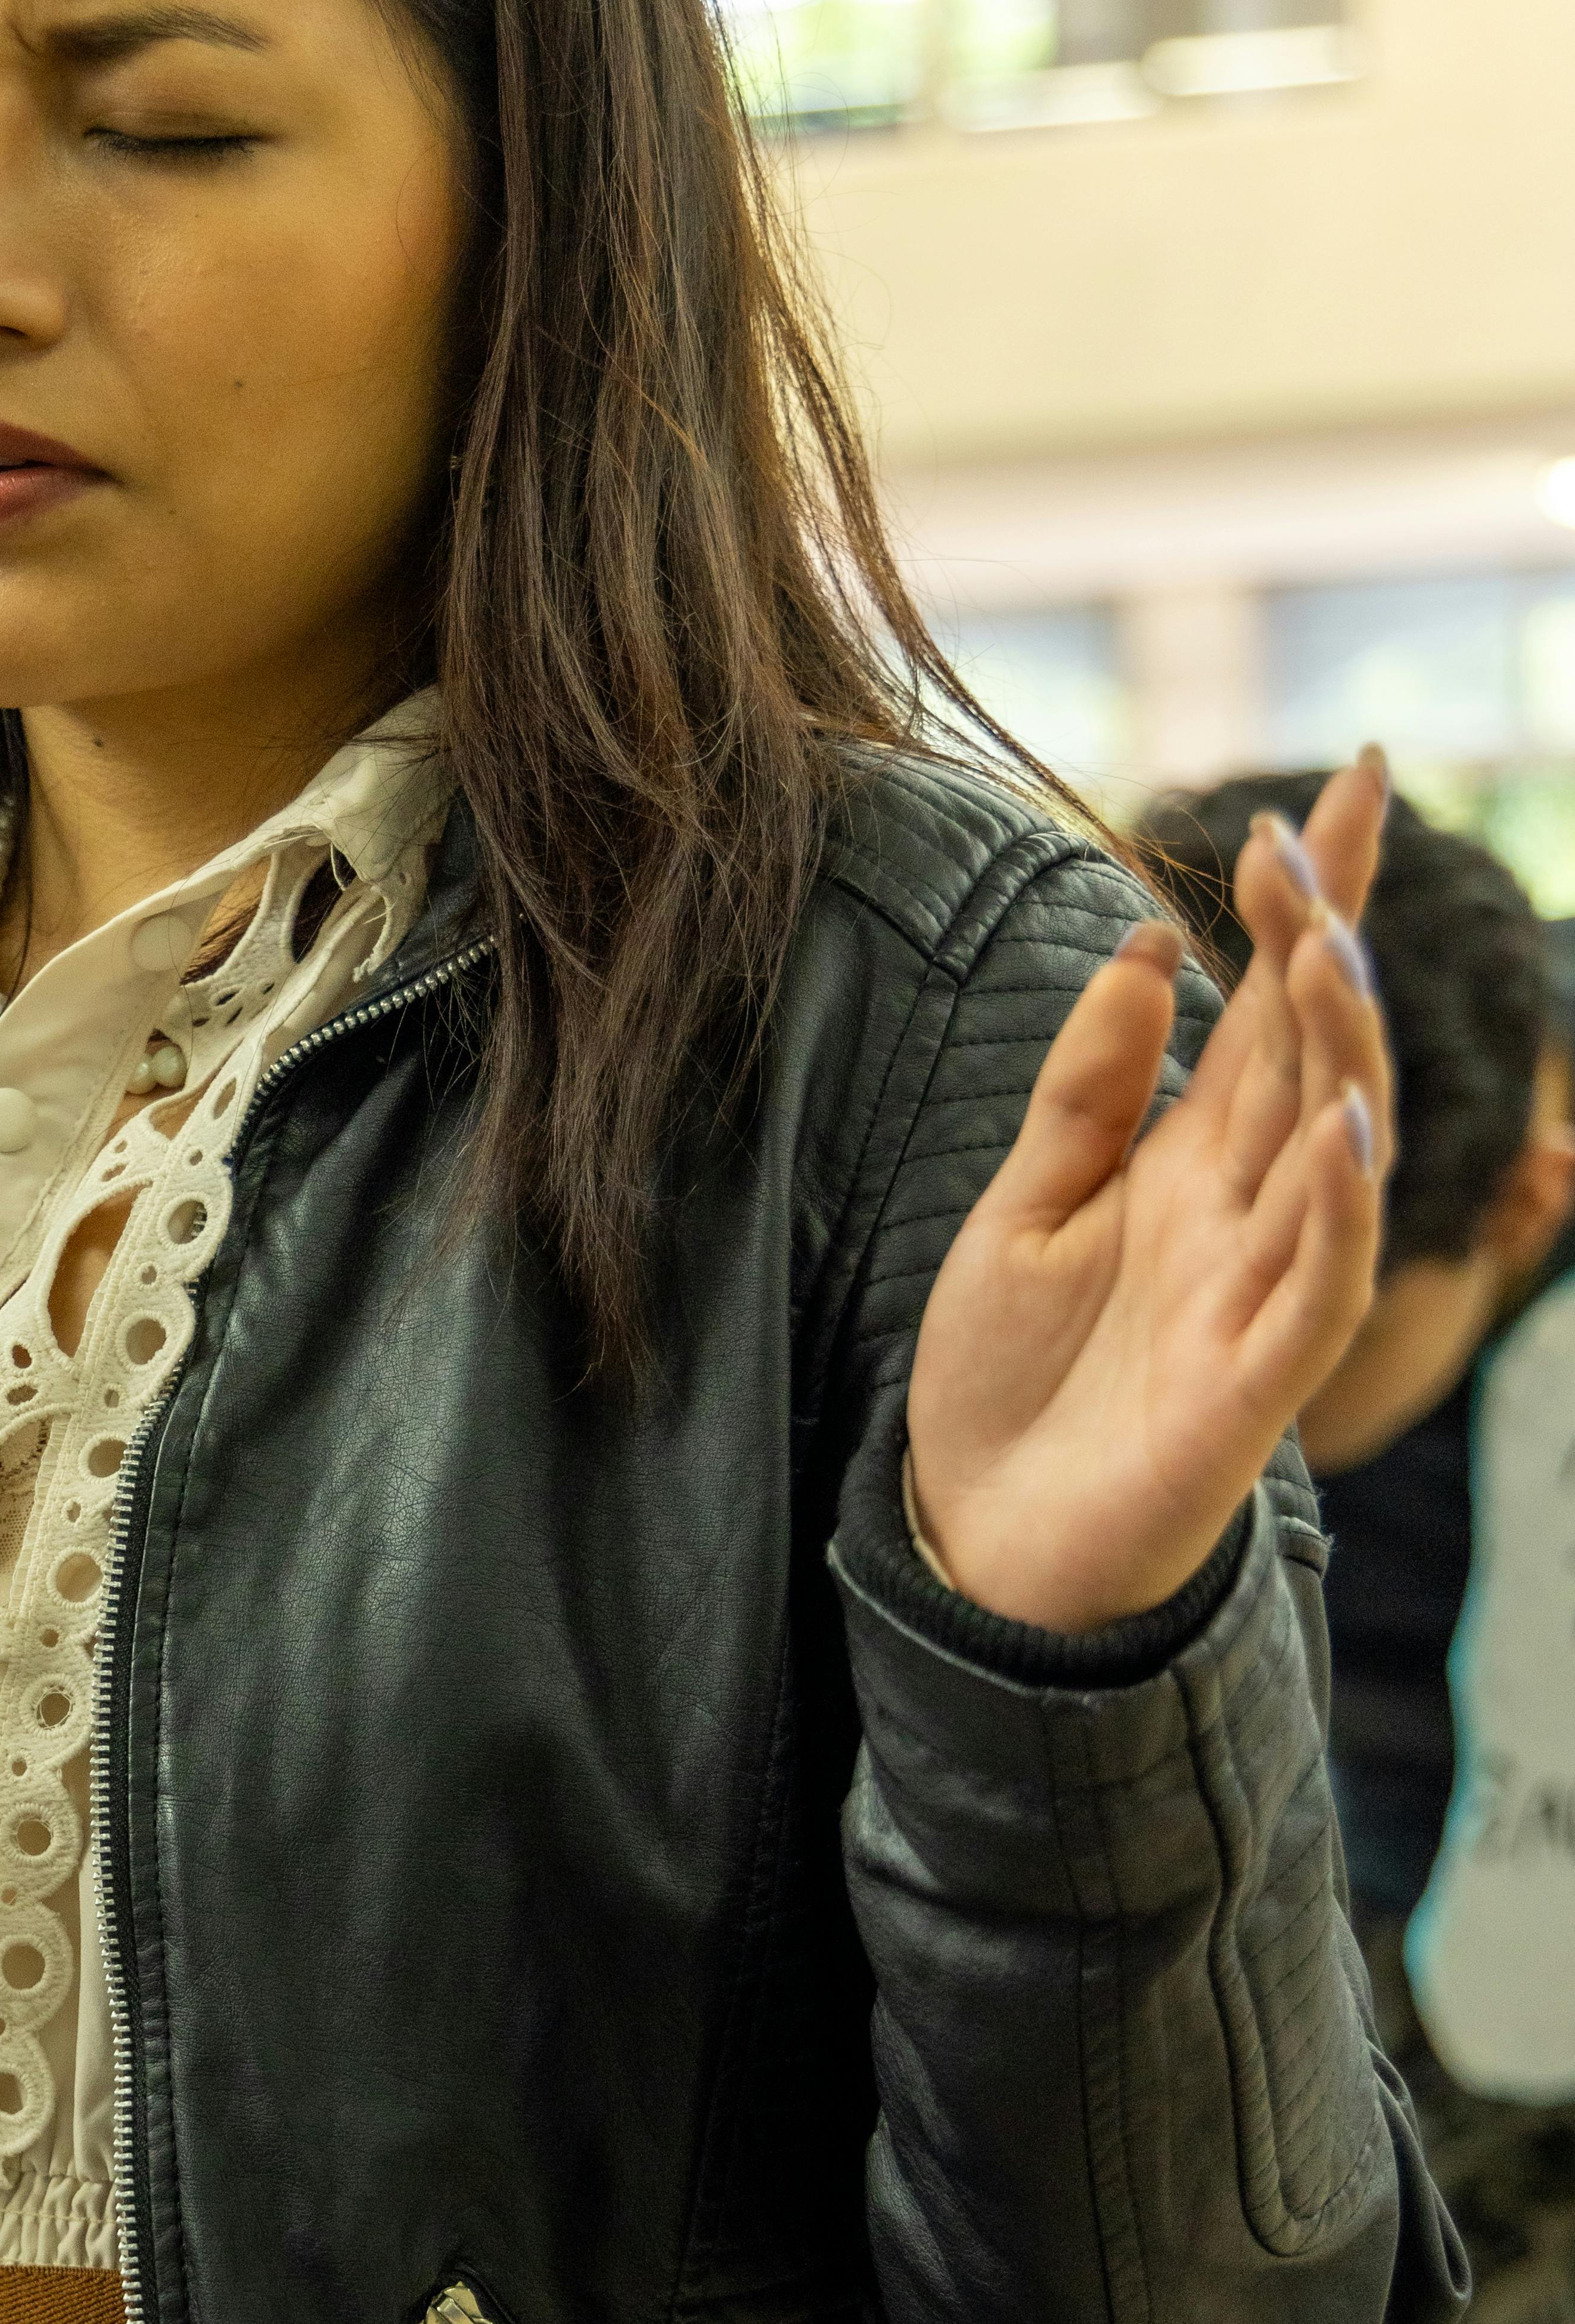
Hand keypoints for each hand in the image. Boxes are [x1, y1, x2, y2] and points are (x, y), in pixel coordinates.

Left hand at [906, 757, 1393, 1633]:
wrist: (977, 1543)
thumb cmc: (1007, 1384)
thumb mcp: (1021, 1208)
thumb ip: (1086, 1089)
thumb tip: (1152, 942)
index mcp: (1191, 1163)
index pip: (1271, 1006)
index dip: (1311, 896)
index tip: (1339, 780)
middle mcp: (1243, 1213)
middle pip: (1315, 1053)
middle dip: (1325, 939)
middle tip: (1305, 834)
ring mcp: (1258, 1294)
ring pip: (1336, 1149)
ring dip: (1342, 1049)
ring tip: (1329, 945)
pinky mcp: (1253, 1383)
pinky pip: (1321, 1283)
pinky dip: (1341, 1207)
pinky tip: (1347, 1129)